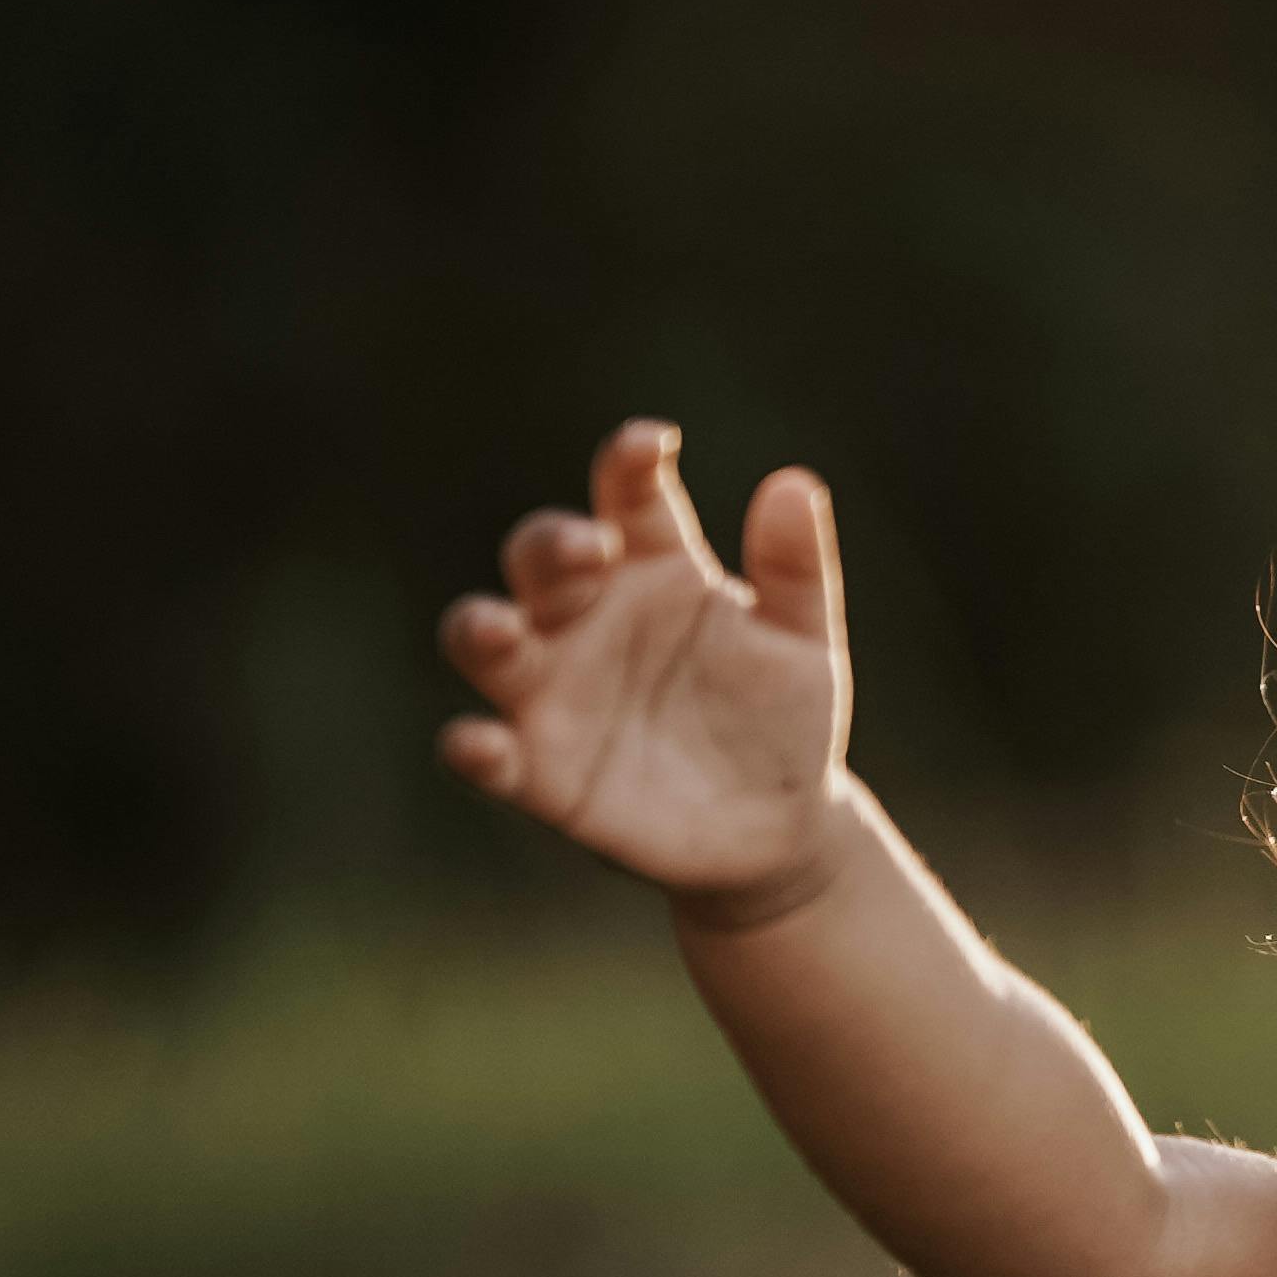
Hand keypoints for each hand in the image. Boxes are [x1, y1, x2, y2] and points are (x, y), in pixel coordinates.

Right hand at [434, 422, 855, 923]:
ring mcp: (553, 691)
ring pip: (484, 641)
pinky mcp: (539, 771)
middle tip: (593, 552)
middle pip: (540, 558)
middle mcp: (586, 617)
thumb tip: (796, 485)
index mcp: (652, 568)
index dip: (629, 463)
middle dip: (553, 547)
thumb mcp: (802, 645)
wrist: (780, 830)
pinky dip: (475, 748)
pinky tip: (484, 744)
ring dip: (482, 628)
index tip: (652, 447)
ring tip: (503, 628)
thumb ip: (795, 570)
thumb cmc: (781, 718)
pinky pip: (487, 753)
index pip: (628, 497)